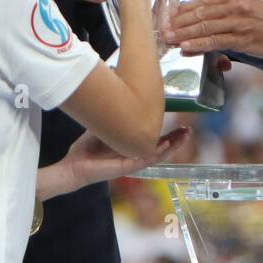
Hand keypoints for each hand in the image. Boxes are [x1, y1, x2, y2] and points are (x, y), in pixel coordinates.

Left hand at [49, 127, 191, 197]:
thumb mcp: (104, 126)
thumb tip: (120, 95)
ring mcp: (132, 162)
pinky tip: (166, 146)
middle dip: (177, 140)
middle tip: (189, 131)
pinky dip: (156, 153)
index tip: (182, 125)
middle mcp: (135, 155)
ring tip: (184, 136)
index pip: (157, 141)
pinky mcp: (125, 167)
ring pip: (158, 155)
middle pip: (163, 149)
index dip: (171, 134)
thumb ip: (114, 116)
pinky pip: (145, 160)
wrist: (74, 165)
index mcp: (133, 148)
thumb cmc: (87, 148)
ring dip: (172, 146)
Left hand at [163, 0, 262, 58]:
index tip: (168, 14)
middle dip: (179, 21)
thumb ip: (226, 9)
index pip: (204, 0)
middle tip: (162, 28)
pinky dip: (198, 44)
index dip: (184, 8)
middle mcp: (236, 6)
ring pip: (205, 26)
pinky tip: (186, 47)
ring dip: (183, 33)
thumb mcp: (247, 7)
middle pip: (200, 12)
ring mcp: (239, 22)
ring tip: (168, 38)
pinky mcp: (243, 39)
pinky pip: (215, 41)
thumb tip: (201, 17)